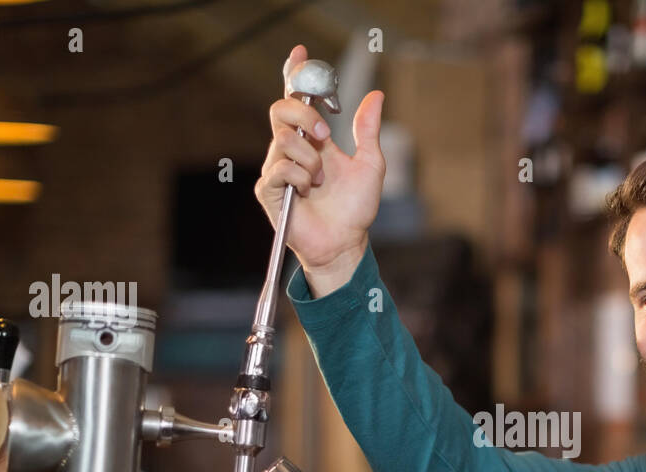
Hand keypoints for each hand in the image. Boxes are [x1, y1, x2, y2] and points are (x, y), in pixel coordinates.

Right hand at [256, 44, 385, 290]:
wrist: (346, 243)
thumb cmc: (356, 208)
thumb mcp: (371, 165)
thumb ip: (367, 131)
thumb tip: (376, 96)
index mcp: (313, 139)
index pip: (297, 100)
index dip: (296, 74)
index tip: (301, 54)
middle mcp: (291, 150)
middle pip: (280, 110)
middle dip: (304, 115)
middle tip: (325, 135)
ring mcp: (277, 168)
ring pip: (282, 140)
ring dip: (309, 159)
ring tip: (321, 180)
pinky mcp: (269, 190)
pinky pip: (278, 169)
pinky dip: (299, 177)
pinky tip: (307, 191)